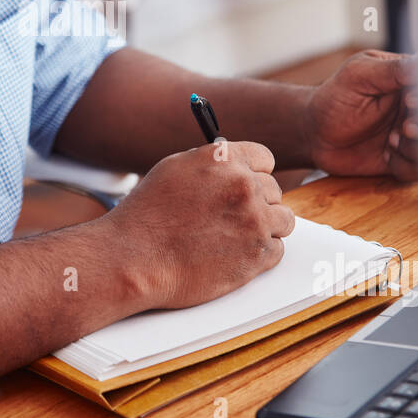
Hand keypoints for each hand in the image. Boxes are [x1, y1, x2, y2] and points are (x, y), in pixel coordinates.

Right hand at [105, 140, 295, 309]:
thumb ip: (212, 163)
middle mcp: (244, 185)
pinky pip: (277, 250)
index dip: (254, 174)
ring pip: (283, 220)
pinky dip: (260, 255)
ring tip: (236, 237)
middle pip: (274, 191)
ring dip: (265, 228)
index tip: (246, 186)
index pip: (265, 159)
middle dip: (257, 203)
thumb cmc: (147, 215)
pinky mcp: (257, 255)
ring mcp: (254, 221)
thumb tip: (234, 163)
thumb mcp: (176, 169)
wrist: (134, 258)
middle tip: (232, 218)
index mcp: (225, 159)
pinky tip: (234, 255)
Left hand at [304, 49, 417, 181]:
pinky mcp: (403, 160)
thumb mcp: (359, 75)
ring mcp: (412, 137)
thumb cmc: (334, 97)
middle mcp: (417, 110)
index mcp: (411, 82)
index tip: (410, 100)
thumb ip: (394, 70)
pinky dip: (407, 166)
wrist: (314, 132)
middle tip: (404, 127)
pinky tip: (388, 155)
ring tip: (391, 140)